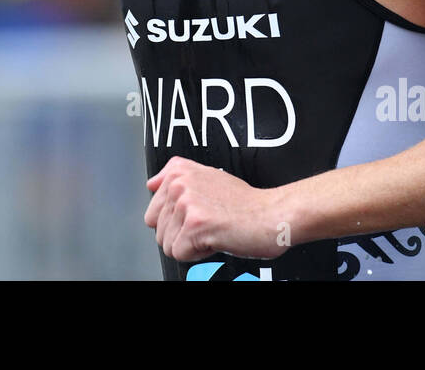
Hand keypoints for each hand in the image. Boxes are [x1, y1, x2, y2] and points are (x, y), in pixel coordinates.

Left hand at [144, 156, 290, 261]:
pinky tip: (217, 238)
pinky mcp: (195, 224)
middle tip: (209, 223)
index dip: (177, 221)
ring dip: (191, 244)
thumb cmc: (245, 204)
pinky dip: (199, 254)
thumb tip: (151, 184)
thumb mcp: (207, 179)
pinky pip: (179, 253)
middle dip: (181, 234)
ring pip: (167, 244)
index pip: (153, 211)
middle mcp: (179, 182)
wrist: (273, 215)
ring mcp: (186, 202)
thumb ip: (177, 180)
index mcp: (178, 171)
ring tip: (214, 229)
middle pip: (157, 229)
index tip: (200, 214)